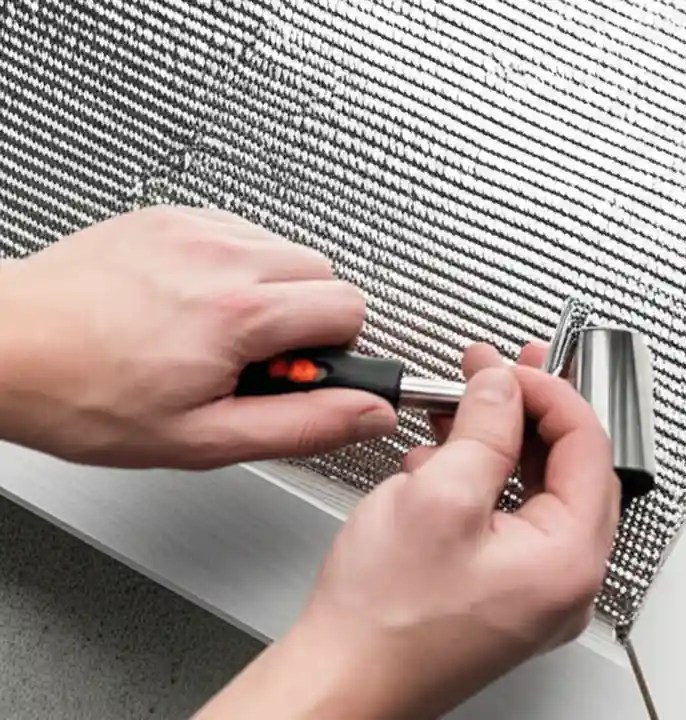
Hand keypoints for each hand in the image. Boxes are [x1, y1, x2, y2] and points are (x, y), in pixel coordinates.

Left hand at [0, 206, 396, 467]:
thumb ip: (302, 424)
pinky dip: (235, 268)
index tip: (295, 375)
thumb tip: (367, 412)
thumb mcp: (203, 438)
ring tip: (218, 332)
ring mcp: (193, 229)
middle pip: (324, 273)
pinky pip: (239, 232)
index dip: (334, 351)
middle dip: (306, 320)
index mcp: (238, 314)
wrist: (2, 348)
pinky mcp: (169, 215)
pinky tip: (194, 304)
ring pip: (284, 249)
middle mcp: (221, 257)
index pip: (349, 308)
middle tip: (255, 359)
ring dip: (272, 292)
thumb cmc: (84, 395)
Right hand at [197, 344, 620, 718]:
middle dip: (528, 411)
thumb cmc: (382, 623)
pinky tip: (441, 462)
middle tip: (499, 372)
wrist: (340, 685)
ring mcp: (535, 593)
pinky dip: (482, 482)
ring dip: (500, 442)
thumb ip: (485, 428)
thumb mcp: (437, 496)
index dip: (549, 391)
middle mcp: (565, 582)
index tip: (513, 365)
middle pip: (570, 468)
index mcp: (569, 559)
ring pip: (537, 492)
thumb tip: (504, 386)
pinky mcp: (502, 597)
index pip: (588, 446)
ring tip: (461, 409)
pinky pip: (510, 522)